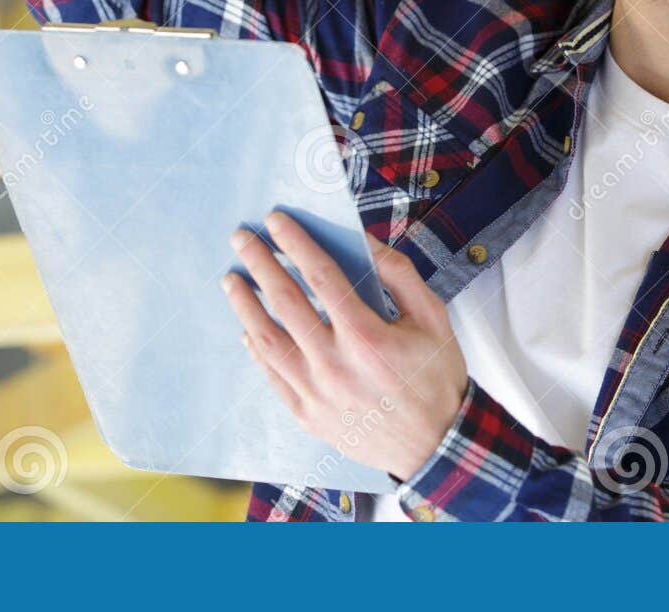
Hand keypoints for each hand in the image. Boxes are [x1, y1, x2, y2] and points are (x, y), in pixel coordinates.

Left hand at [222, 211, 468, 481]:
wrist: (436, 446)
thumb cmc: (436, 378)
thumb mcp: (433, 317)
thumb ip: (398, 274)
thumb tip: (364, 241)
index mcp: (367, 337)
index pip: (321, 278)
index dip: (295, 244)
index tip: (275, 221)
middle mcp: (335, 365)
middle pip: (285, 304)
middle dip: (260, 264)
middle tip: (241, 239)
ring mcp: (316, 394)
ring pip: (267, 341)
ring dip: (245, 306)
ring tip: (232, 280)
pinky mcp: (307, 415)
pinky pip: (272, 376)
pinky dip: (257, 350)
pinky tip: (248, 330)